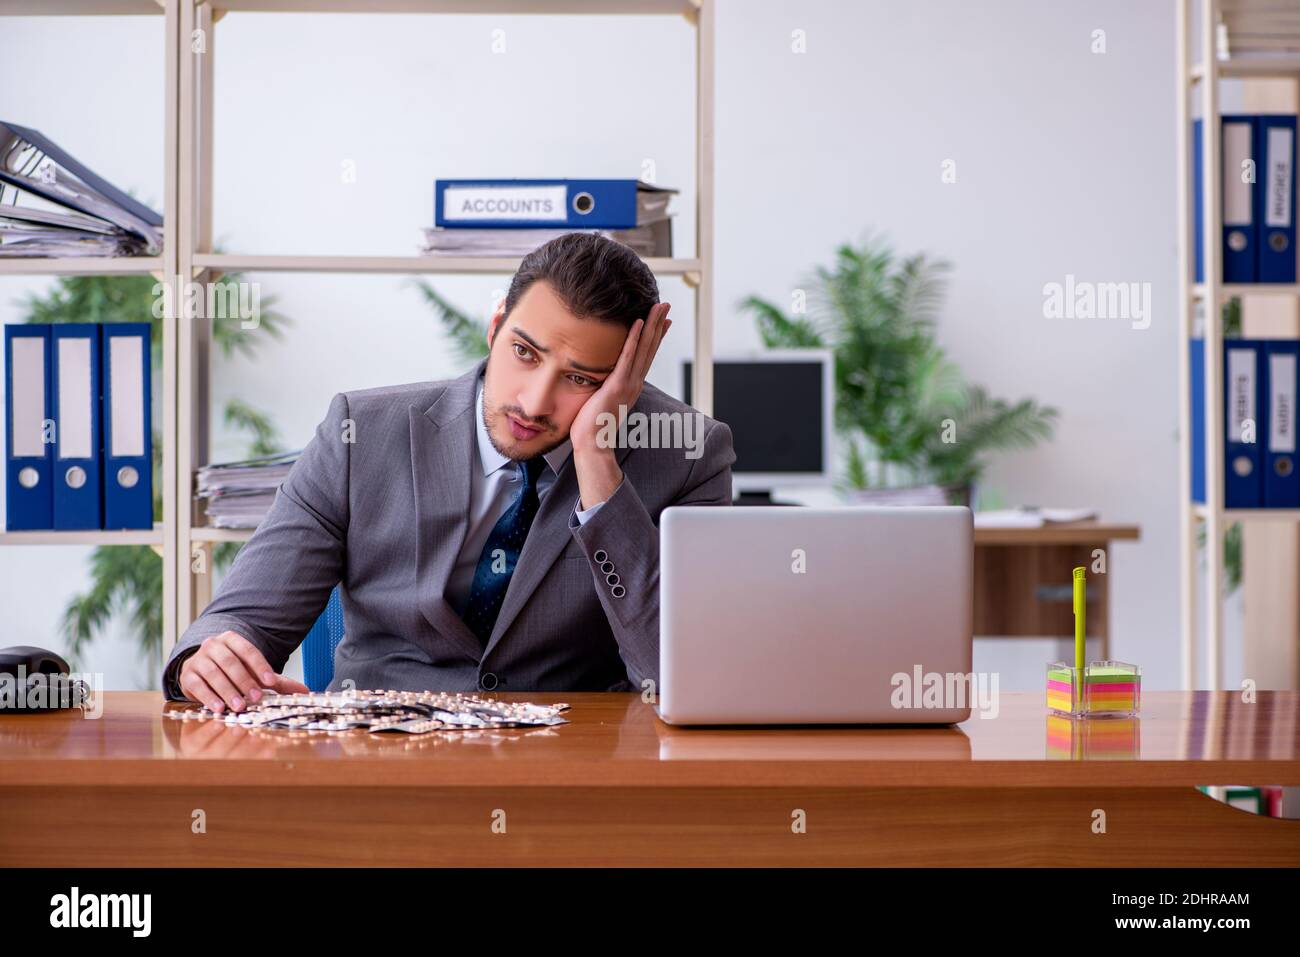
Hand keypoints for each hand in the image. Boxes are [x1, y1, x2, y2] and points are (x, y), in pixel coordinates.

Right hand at [178, 631, 308, 712]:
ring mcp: (198, 659)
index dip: (260, 666)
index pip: (248, 650)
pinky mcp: (187, 675)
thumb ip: (276, 681)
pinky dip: (208, 697)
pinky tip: (219, 708)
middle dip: (244, 681)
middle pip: (230, 662)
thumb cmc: (231, 671)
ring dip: (227, 690)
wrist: (200, 670)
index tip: (271, 681)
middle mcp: (213, 646)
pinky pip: (197, 685)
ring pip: (213, 673)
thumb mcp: (253, 673)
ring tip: (238, 706)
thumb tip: (304, 691)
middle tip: (255, 698)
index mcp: (232, 640)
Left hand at [569, 301, 672, 455]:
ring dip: (652, 326)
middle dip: (658, 325)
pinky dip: (634, 339)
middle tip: (666, 305)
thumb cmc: (592, 426)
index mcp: (631, 386)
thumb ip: (606, 387)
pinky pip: (627, 357)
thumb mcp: (602, 400)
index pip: (646, 356)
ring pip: (644, 349)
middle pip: (650, 348)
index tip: (663, 320)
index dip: (655, 336)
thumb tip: (601, 379)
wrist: (592, 444)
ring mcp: (628, 384)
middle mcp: (634, 383)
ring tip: (659, 307)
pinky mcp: (617, 385)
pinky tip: (638, 323)